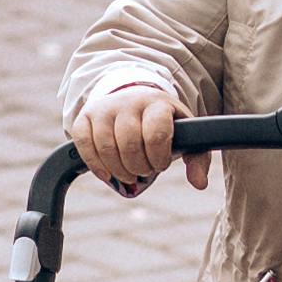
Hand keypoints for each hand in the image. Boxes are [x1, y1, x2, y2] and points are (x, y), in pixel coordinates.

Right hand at [77, 83, 207, 192]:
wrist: (133, 96)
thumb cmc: (161, 123)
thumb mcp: (184, 135)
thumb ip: (197, 159)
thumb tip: (199, 184)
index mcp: (157, 103)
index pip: (156, 133)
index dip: (159, 157)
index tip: (161, 164)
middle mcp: (129, 101)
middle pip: (129, 143)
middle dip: (139, 167)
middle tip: (144, 170)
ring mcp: (104, 108)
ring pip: (106, 146)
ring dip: (119, 170)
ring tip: (129, 173)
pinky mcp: (85, 116)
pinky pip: (83, 142)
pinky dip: (95, 164)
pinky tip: (107, 174)